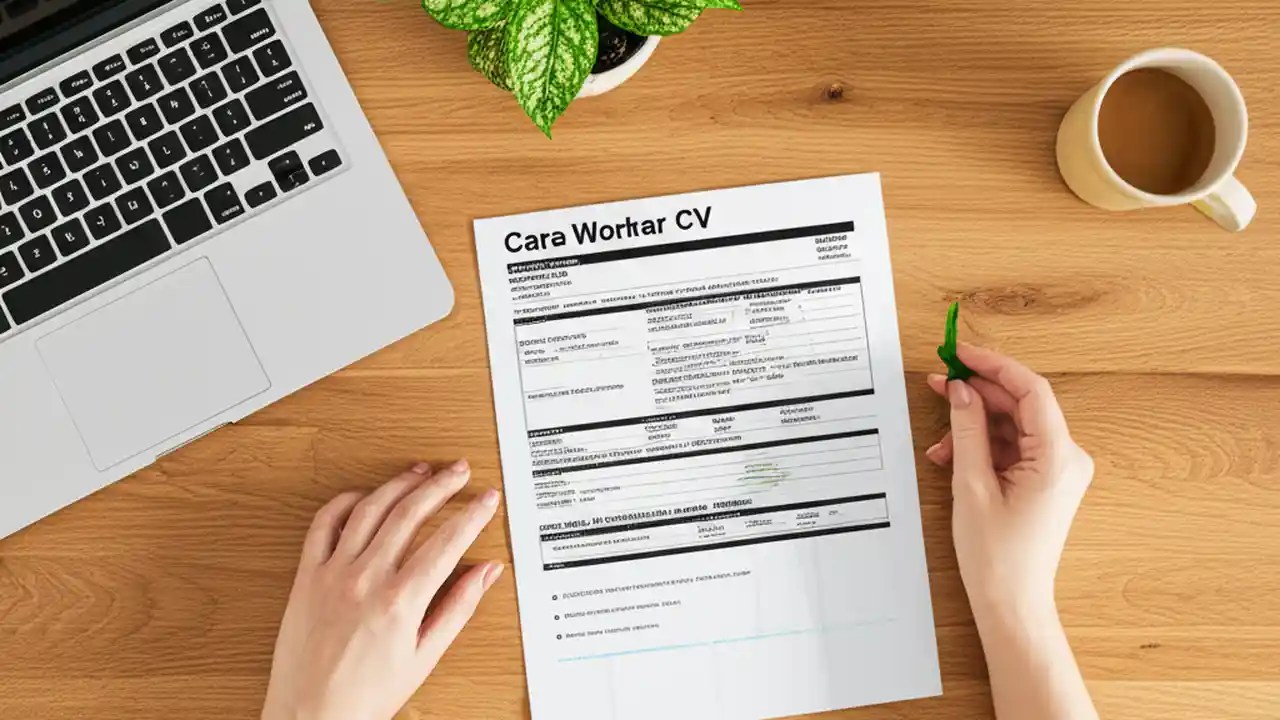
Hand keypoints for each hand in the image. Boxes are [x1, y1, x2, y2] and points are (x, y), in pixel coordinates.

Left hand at [261, 460, 503, 719]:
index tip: (486, 499)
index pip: (447, 541)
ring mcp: (333, 573)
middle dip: (441, 486)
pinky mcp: (307, 576)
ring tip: (419, 473)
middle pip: (410, 513)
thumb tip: (486, 573)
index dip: (472, 514)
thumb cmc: (365, 696)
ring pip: (370, 508)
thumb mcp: (424, 656)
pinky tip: (364, 496)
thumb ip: (458, 608)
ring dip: (398, 484)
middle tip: (459, 472)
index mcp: (400, 601)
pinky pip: (324, 524)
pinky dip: (345, 502)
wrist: (310, 715)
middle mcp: (365, 579)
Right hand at [924, 344, 1093, 621]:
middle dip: (978, 393)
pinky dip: (982, 445)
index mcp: (1059, 457)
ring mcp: (1058, 470)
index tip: (962, 353)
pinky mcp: (1045, 480)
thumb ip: (966, 430)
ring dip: (974, 425)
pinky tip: (951, 455)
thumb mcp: (972, 484)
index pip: (1031, 390)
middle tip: (940, 382)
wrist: (1011, 603)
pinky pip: (1013, 447)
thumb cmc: (997, 556)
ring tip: (939, 438)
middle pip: (1021, 405)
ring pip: (1013, 426)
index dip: (995, 365)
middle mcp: (1067, 458)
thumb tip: (962, 390)